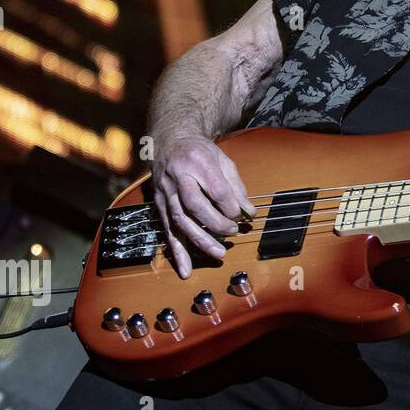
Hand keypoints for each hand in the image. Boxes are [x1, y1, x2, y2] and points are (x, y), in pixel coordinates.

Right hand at [151, 135, 254, 277]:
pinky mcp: (159, 205)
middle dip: (216, 223)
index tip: (241, 216)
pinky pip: (167, 230)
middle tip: (233, 232)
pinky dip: (177, 251)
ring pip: (180, 220)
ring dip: (199, 240)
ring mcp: (166, 192)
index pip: (215, 189)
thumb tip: (250, 213)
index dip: (230, 206)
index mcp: (198, 162)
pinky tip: (185, 268)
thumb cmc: (200, 152)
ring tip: (218, 254)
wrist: (170, 141)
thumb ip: (237, 187)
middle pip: (195, 205)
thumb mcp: (223, 160)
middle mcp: (178, 177)